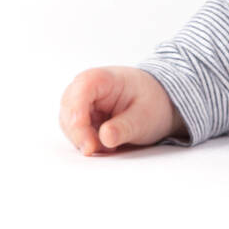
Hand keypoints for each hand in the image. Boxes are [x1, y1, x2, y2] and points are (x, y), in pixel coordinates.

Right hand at [59, 65, 185, 154]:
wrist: (159, 103)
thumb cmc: (152, 103)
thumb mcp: (146, 117)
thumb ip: (125, 127)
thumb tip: (105, 137)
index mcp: (104, 78)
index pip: (82, 89)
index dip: (78, 114)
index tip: (87, 141)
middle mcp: (87, 87)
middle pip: (70, 109)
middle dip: (80, 134)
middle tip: (96, 150)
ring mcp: (82, 103)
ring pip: (69, 124)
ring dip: (84, 140)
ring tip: (111, 147)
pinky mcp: (82, 117)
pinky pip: (75, 132)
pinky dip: (87, 142)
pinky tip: (107, 145)